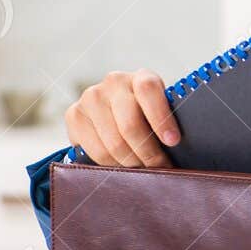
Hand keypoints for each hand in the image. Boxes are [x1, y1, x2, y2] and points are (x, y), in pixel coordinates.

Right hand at [65, 70, 179, 167]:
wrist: (114, 113)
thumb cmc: (147, 117)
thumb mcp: (161, 114)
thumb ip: (168, 123)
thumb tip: (176, 149)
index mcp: (141, 77)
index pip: (148, 90)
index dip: (161, 117)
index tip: (173, 141)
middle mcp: (113, 82)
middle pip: (130, 125)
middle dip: (148, 154)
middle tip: (160, 170)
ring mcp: (90, 97)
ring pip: (112, 144)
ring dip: (131, 164)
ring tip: (142, 172)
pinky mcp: (74, 115)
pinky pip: (95, 151)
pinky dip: (111, 166)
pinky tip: (122, 167)